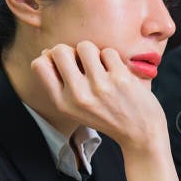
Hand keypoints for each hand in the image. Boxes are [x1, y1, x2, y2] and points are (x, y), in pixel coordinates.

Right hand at [31, 41, 166, 152]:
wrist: (142, 134)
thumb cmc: (108, 117)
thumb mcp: (76, 109)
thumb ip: (62, 83)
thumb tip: (48, 52)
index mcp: (63, 103)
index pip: (39, 65)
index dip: (51, 57)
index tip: (66, 64)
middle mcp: (78, 95)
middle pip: (60, 50)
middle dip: (72, 50)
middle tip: (85, 62)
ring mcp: (99, 86)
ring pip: (85, 47)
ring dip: (95, 52)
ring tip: (103, 67)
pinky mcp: (120, 78)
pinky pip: (108, 52)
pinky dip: (113, 59)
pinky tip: (118, 73)